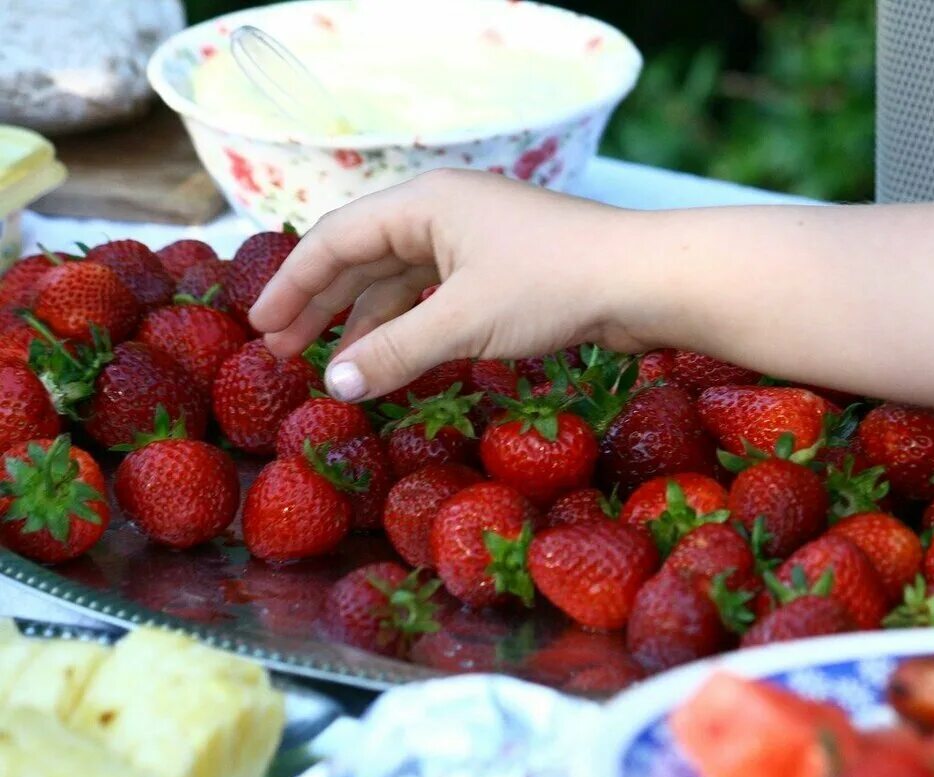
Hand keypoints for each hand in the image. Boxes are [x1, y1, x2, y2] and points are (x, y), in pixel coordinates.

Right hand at [249, 169, 662, 401]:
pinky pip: (436, 298)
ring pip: (401, 282)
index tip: (259, 327)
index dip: (293, 284)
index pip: (337, 239)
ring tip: (334, 369)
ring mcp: (474, 242)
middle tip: (284, 353)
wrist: (645, 280)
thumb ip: (395, 352)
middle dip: (323, 306)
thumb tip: (335, 387)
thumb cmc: (552, 285)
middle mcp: (443, 214)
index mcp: (424, 203)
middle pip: (364, 258)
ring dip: (366, 324)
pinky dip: (410, 329)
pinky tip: (393, 361)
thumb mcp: (464, 321)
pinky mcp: (501, 273)